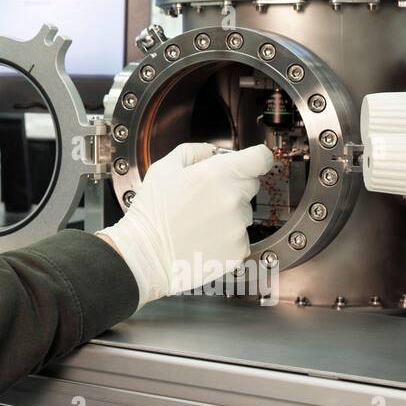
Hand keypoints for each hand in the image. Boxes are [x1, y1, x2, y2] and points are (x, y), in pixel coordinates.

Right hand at [96, 142, 273, 307]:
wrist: (146, 254)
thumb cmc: (152, 213)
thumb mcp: (164, 168)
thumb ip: (195, 151)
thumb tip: (214, 152)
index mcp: (217, 174)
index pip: (259, 158)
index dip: (255, 158)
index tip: (251, 163)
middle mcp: (233, 199)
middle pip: (251, 185)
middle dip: (234, 187)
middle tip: (205, 198)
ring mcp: (238, 227)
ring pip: (244, 212)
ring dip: (230, 213)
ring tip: (200, 221)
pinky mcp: (239, 250)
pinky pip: (241, 237)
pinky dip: (227, 236)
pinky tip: (203, 237)